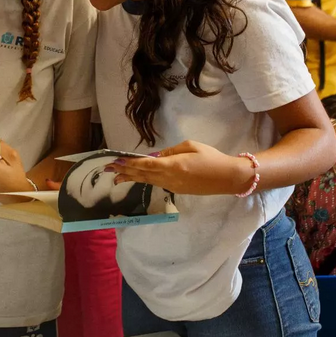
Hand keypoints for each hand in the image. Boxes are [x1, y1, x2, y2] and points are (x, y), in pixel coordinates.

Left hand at [105, 140, 256, 195]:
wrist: (227, 177)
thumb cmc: (211, 157)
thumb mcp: (190, 146)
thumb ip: (171, 151)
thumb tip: (156, 156)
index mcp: (172, 165)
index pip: (145, 164)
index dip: (129, 163)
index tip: (116, 161)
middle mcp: (169, 178)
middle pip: (142, 174)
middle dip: (124, 172)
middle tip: (108, 170)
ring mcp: (172, 186)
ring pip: (147, 181)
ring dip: (132, 178)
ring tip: (117, 178)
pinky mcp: (176, 190)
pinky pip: (156, 183)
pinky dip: (144, 180)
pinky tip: (137, 178)